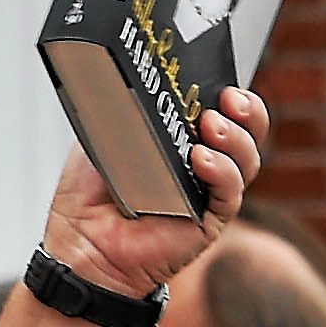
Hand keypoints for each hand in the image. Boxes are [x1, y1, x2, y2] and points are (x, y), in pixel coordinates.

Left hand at [43, 86, 268, 297]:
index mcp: (180, 141)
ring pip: (245, 162)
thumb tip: (132, 83)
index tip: (220, 81)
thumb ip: (122, 112)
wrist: (78, 245)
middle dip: (248, 112)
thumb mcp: (101, 140)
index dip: (230, 95)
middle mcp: (201, 166)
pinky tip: (201, 161)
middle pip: (246, 134)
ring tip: (211, 125)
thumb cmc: (88, 198)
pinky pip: (228, 196)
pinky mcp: (207, 222)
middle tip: (229, 99)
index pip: (221, 112)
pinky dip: (221, 173)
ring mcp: (207, 194)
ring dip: (235, 140)